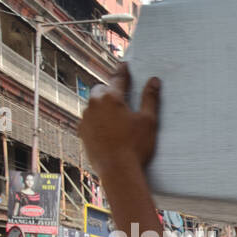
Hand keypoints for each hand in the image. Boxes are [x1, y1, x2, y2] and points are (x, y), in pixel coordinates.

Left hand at [79, 63, 160, 177]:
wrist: (118, 170)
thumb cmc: (136, 146)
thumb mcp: (148, 121)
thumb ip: (150, 99)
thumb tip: (154, 81)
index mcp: (111, 98)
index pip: (118, 79)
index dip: (123, 71)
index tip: (124, 65)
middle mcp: (94, 104)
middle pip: (100, 90)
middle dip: (109, 91)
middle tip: (120, 97)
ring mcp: (85, 118)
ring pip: (93, 106)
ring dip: (102, 107)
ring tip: (114, 117)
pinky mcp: (82, 132)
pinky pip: (88, 120)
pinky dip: (96, 121)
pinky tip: (106, 130)